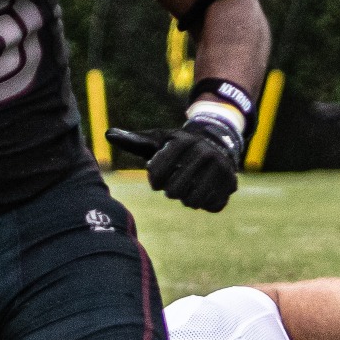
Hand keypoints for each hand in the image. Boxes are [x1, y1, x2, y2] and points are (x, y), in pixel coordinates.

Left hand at [109, 115, 242, 212]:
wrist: (215, 142)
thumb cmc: (176, 146)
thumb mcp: (156, 140)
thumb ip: (133, 140)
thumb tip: (108, 133)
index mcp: (182, 141)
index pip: (157, 174)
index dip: (155, 180)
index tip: (158, 176)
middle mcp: (204, 152)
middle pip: (174, 191)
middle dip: (170, 190)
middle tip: (174, 183)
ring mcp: (221, 168)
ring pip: (193, 201)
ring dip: (186, 198)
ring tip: (188, 187)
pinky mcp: (231, 183)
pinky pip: (211, 206)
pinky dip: (204, 203)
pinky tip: (203, 190)